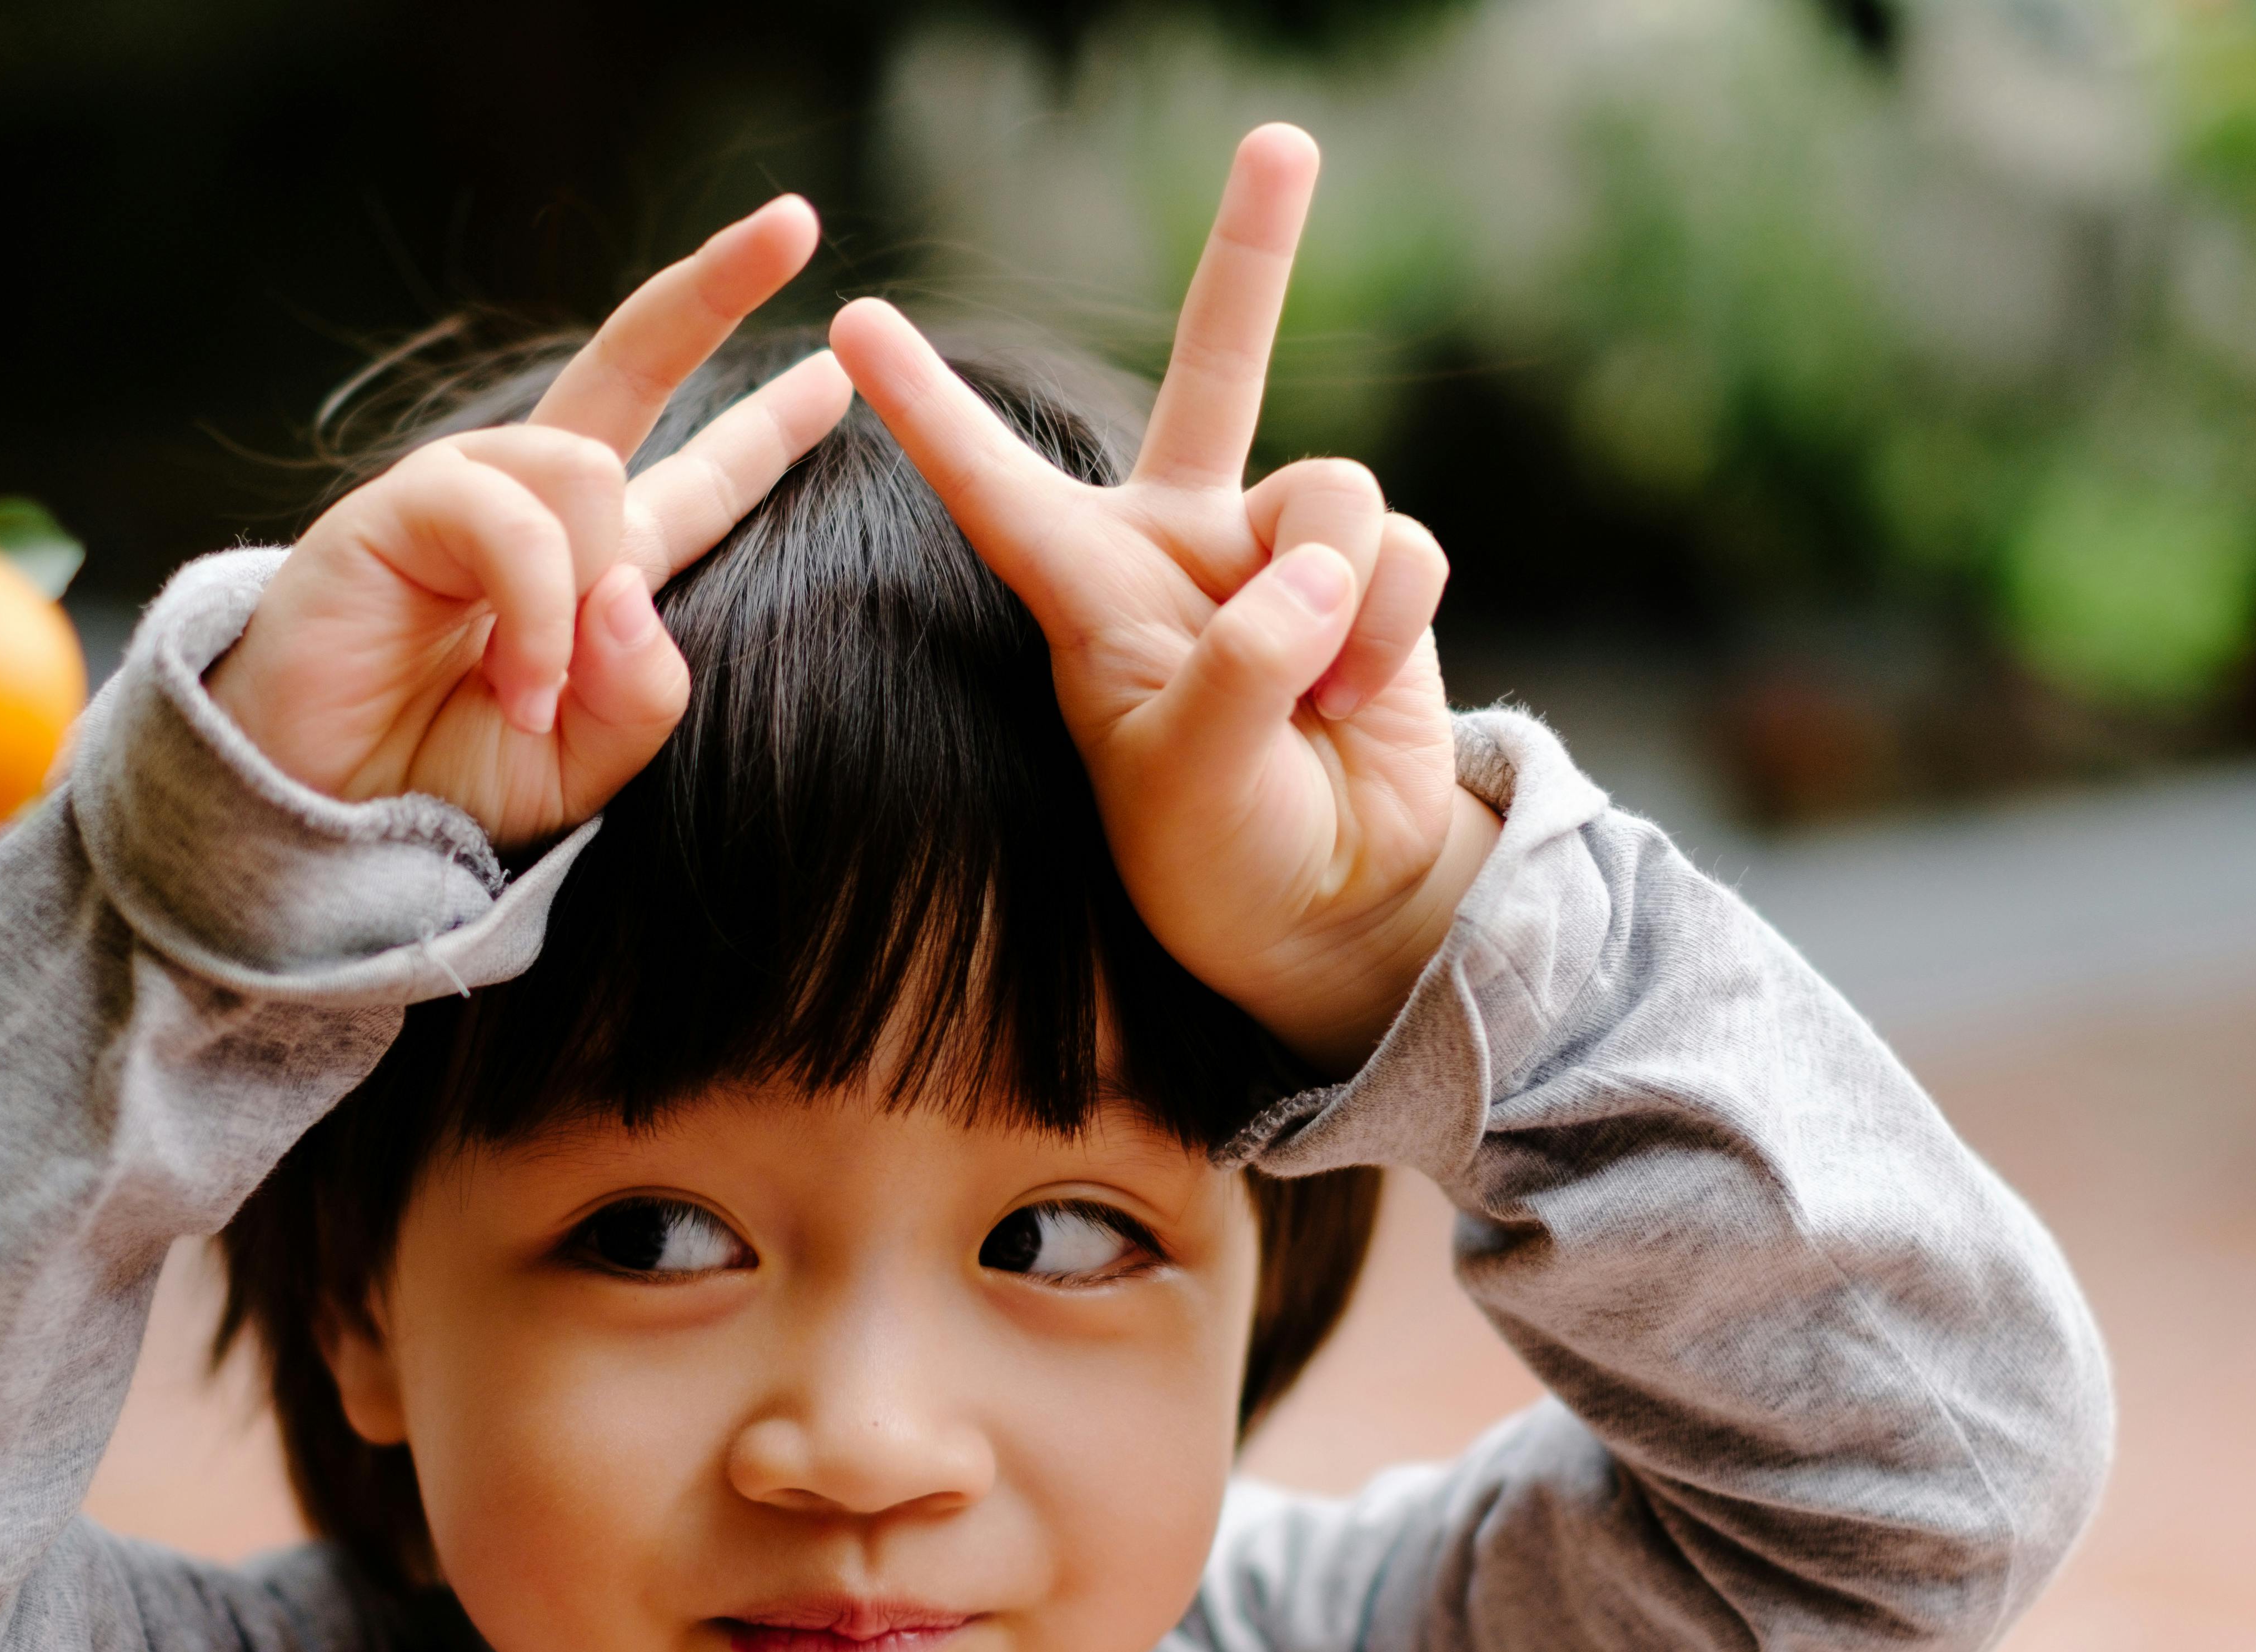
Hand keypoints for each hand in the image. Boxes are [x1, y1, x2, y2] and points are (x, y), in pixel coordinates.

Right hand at [208, 197, 854, 845]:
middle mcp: (531, 508)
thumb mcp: (584, 763)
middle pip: (633, 364)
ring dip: (578, 604)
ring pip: (589, 474)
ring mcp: (461, 495)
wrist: (325, 822)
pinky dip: (534, 616)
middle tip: (797, 221)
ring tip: (528, 698)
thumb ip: (642, 694)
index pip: (697, 478)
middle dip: (715, 288)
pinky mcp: (396, 506)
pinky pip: (517, 524)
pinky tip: (510, 687)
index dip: (764, 427)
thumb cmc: (443, 787)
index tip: (837, 373)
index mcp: (593, 566)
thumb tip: (632, 589)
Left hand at [830, 127, 1498, 1070]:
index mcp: (1088, 589)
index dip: (929, 404)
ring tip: (1320, 701)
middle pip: (1217, 370)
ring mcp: (1285, 555)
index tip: (852, 320)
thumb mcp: (1190, 783)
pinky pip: (1403, 551)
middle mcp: (1185, 545)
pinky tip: (1361, 699)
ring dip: (1342, 598)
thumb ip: (1241, 671)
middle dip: (1256, 254)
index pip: (994, 482)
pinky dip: (1393, 626)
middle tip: (1282, 138)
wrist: (1331, 909)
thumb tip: (1320, 567)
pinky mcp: (1375, 579)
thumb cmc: (1218, 857)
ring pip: (1333, 488)